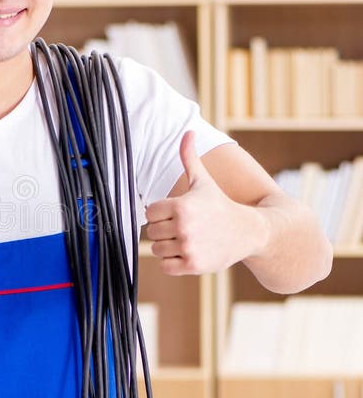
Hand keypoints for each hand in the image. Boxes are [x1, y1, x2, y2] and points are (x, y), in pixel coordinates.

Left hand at [144, 131, 261, 274]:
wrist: (248, 231)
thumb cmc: (220, 205)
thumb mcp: (203, 181)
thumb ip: (189, 158)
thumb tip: (187, 132)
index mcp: (181, 205)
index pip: (149, 212)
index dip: (161, 212)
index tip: (176, 212)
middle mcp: (183, 227)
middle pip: (151, 232)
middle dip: (164, 229)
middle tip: (183, 227)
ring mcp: (188, 247)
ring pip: (156, 249)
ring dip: (167, 246)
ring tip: (186, 239)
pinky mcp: (193, 265)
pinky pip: (165, 266)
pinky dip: (172, 262)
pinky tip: (187, 252)